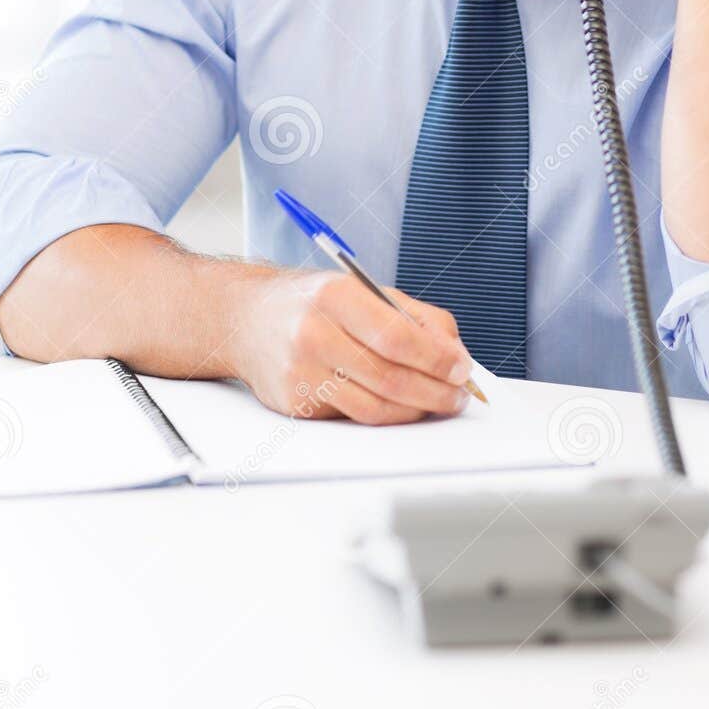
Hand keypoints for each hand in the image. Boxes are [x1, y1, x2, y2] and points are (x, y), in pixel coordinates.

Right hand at [231, 268, 473, 424]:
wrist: (247, 319)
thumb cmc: (315, 303)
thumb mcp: (363, 290)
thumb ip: (414, 316)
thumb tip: (454, 352)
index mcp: (337, 295)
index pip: (397, 336)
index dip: (437, 358)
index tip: (461, 369)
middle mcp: (314, 333)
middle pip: (389, 377)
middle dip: (435, 392)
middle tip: (458, 396)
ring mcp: (301, 372)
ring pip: (374, 407)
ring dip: (415, 411)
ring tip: (435, 404)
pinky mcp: (294, 404)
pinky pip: (352, 418)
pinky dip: (385, 416)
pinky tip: (400, 406)